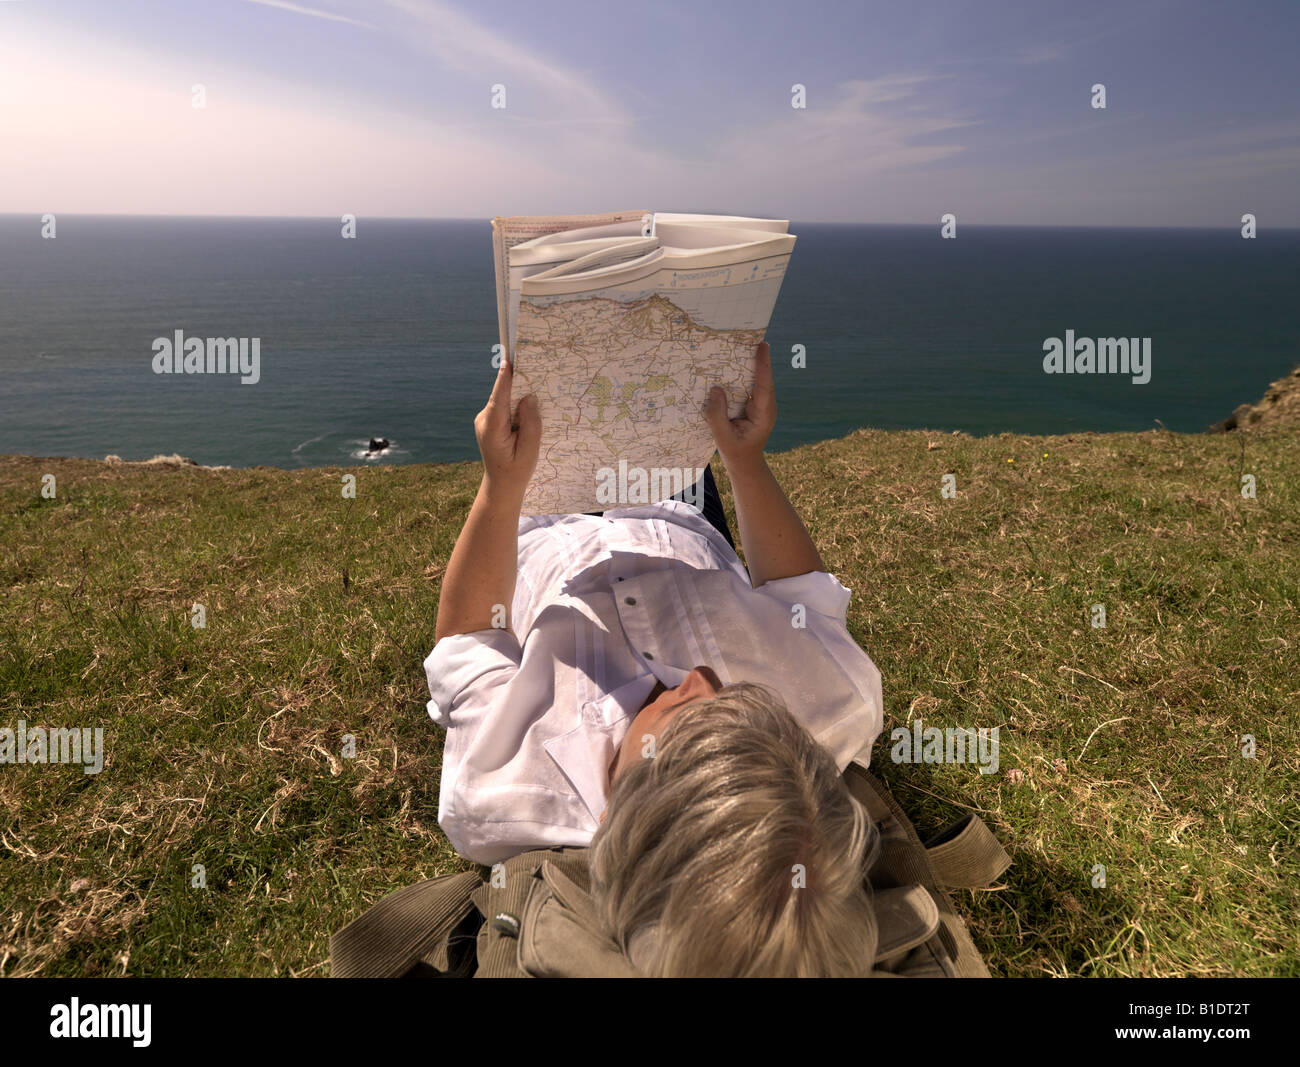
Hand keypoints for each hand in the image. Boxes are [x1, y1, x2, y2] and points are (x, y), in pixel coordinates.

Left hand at [474, 359, 539, 499]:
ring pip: (505, 400)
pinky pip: (504, 406)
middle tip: (536, 368)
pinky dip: (516, 405)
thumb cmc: (516, 471)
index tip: (508, 360)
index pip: (499, 398)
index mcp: (492, 428)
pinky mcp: (490, 420)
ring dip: (519, 396)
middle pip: (503, 395)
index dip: (505, 379)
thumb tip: (529, 397)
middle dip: (519, 384)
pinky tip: (529, 410)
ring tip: (538, 390)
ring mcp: (485, 419)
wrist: (501, 485)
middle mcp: (484, 419)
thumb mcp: (529, 450)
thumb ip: (530, 424)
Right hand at [703, 341, 774, 470]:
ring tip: (741, 344)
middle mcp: (766, 406)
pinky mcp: (754, 405)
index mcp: (764, 414)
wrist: (745, 465)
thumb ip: (717, 416)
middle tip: (750, 336)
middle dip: (757, 357)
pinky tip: (731, 364)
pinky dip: (742, 374)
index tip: (762, 345)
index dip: (763, 364)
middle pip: (763, 377)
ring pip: (757, 380)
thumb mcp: (723, 437)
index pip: (764, 384)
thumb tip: (716, 390)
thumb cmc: (736, 453)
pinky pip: (749, 386)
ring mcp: (761, 405)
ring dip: (749, 364)